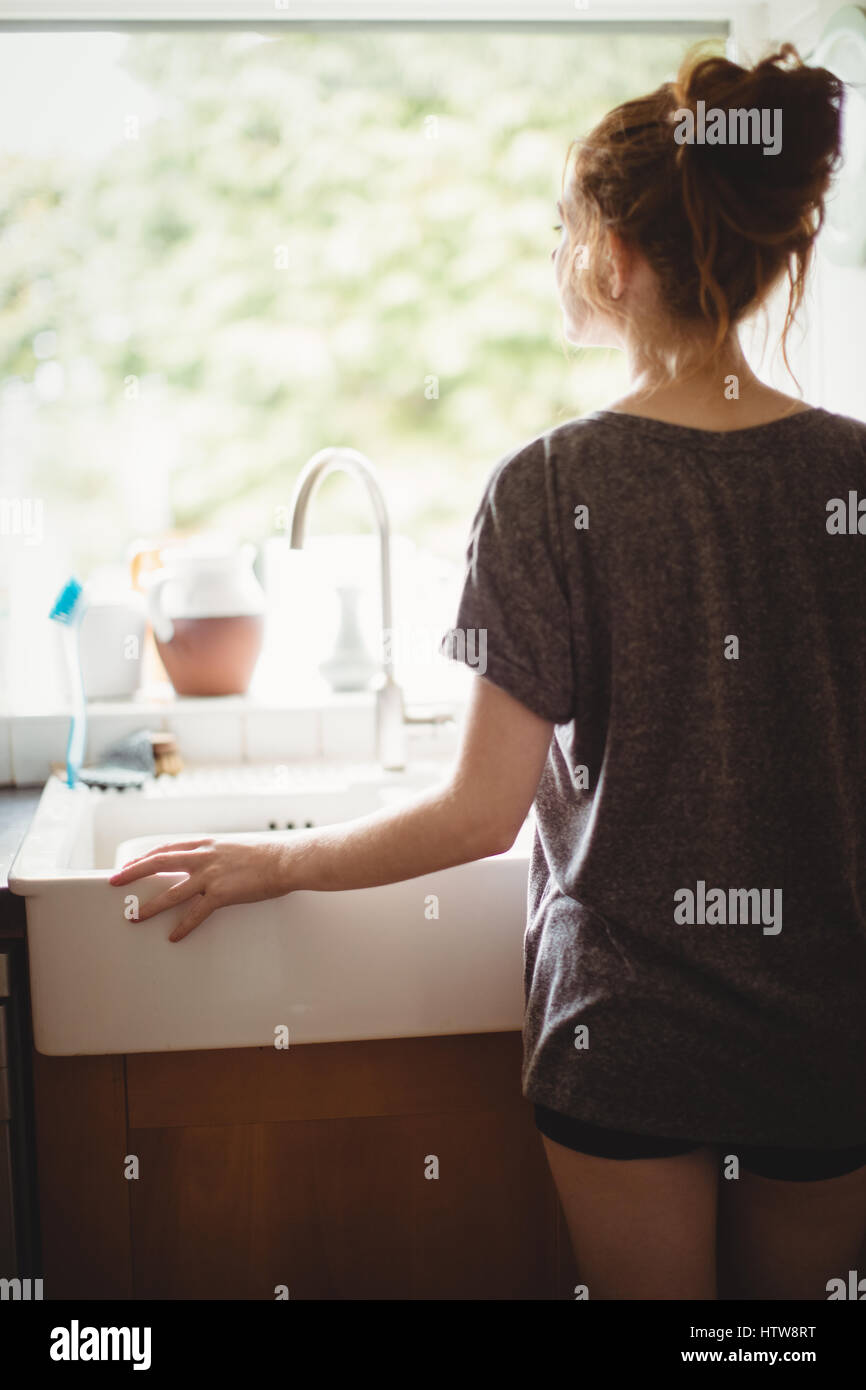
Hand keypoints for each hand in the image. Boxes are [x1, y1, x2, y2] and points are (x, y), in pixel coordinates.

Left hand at [108, 837, 292, 941]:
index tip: (131, 865)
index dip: (146, 858)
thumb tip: (212, 863)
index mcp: (207, 844)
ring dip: (150, 905)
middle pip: (158, 863)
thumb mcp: (237, 846)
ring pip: (171, 892)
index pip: (167, 849)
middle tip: (115, 882)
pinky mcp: (221, 894)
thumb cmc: (268, 854)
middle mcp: (204, 857)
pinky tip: (173, 936)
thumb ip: (220, 854)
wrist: (286, 860)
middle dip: (133, 873)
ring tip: (135, 916)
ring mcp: (210, 876)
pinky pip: (195, 914)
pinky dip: (183, 926)